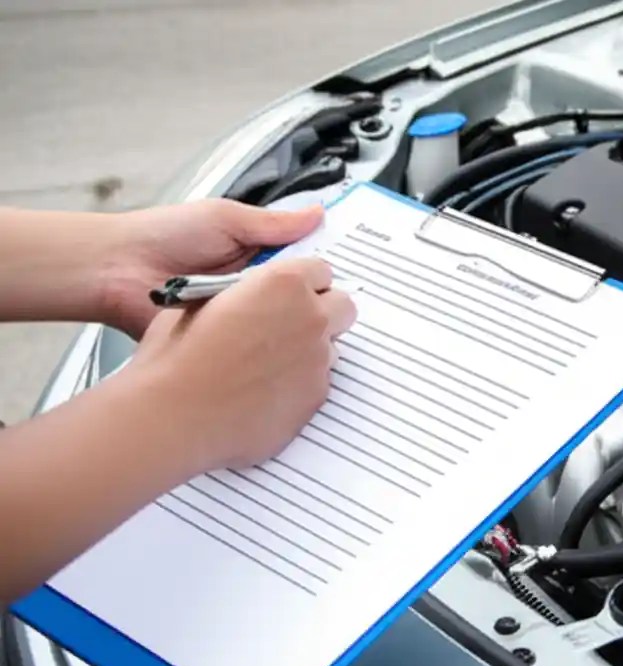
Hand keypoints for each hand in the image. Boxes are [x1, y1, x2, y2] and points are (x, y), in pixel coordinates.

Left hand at [102, 199, 323, 338]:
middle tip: (344, 305)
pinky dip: (266, 343)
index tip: (355, 269)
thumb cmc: (163, 236)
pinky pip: (253, 343)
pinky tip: (286, 343)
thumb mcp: (225, 218)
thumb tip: (317, 213)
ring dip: (292, 322)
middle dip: (314, 298)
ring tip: (321, 326)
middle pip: (297, 295)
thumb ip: (272, 223)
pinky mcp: (225, 340)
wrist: (116, 272)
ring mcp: (240, 315)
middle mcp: (252, 286)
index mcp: (256, 254)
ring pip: (280, 322)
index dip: (324, 267)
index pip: (302, 262)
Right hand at [123, 257, 356, 472]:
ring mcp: (318, 361)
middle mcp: (311, 318)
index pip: (320, 270)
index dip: (302, 282)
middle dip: (321, 312)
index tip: (288, 293)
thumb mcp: (200, 300)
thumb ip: (243, 293)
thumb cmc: (176, 355)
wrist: (173, 415)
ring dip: (309, 352)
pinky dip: (298, 387)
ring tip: (266, 367)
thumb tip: (252, 298)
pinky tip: (262, 395)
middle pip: (342, 307)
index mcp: (284, 283)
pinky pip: (316, 385)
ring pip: (330, 349)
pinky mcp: (316, 398)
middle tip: (288, 327)